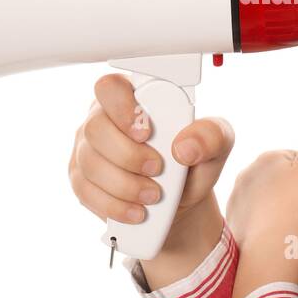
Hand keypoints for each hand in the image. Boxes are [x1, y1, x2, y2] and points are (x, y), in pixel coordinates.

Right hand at [69, 72, 234, 243]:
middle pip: (95, 128)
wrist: (179, 204)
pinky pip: (85, 192)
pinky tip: (137, 210)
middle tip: (157, 169)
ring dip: (125, 184)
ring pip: (90, 163)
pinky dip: (115, 205)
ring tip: (154, 194)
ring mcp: (87, 150)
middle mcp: (103, 119)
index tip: (146, 133)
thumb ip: (211, 135)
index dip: (122, 108)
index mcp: (133, 97)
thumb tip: (184, 145)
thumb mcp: (216, 146)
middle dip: (128, 155)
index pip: (110, 87)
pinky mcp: (81, 181)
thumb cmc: (193, 163)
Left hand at [226, 116, 297, 248]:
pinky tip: (283, 242)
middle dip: (296, 195)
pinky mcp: (235, 232)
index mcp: (267, 159)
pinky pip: (260, 227)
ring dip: (284, 214)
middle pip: (283, 183)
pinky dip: (272, 233)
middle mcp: (246, 178)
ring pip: (271, 205)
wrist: (275, 257)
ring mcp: (238, 206)